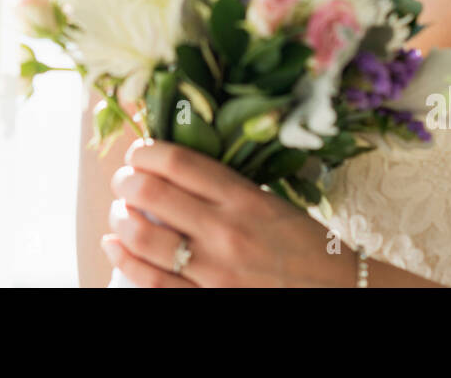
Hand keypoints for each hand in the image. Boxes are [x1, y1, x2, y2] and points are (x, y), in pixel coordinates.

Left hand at [101, 139, 356, 287]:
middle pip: (150, 192)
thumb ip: (223, 188)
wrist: (336, 290)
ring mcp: (213, 270)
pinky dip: (124, 259)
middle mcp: (224, 230)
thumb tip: (169, 170)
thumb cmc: (302, 243)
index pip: (177, 162)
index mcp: (242, 197)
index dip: (145, 151)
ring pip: (142, 236)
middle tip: (125, 180)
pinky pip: (151, 280)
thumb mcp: (268, 202)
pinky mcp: (206, 300)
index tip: (139, 152)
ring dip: (120, 217)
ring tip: (121, 211)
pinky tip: (115, 245)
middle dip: (126, 181)